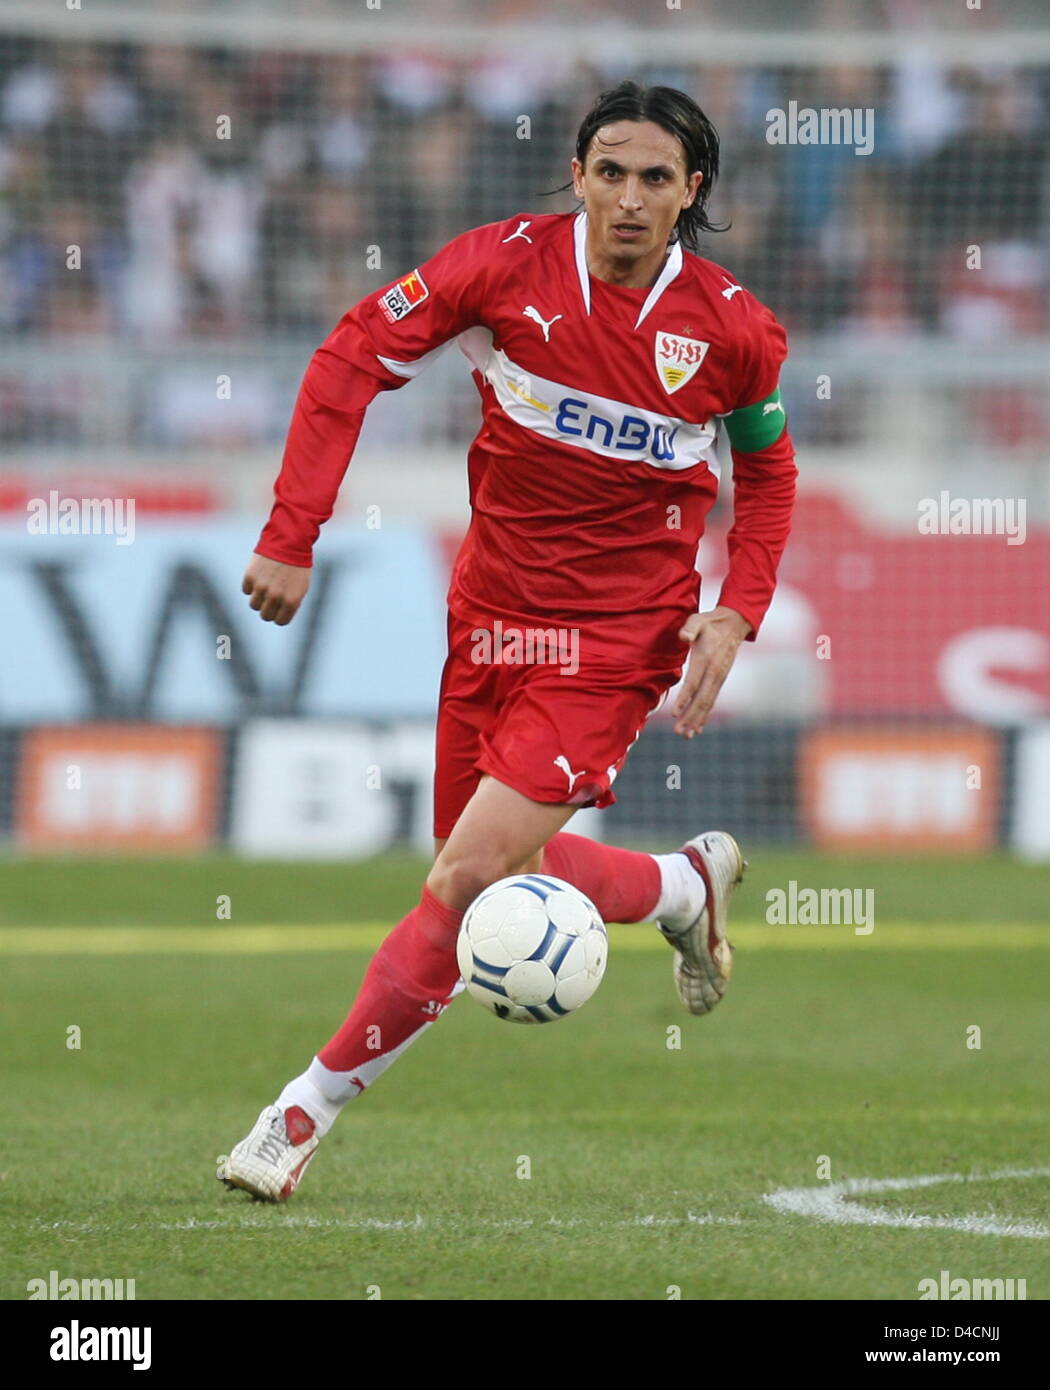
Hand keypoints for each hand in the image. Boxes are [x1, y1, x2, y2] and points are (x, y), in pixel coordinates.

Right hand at [242, 552, 310, 624]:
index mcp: (291, 600)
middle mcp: (275, 596)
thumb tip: (278, 616)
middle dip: (269, 609)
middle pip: (265, 616)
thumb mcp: (301, 587)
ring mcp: (261, 586)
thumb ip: (291, 604)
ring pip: (254, 605)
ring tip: (266, 586)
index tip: (280, 610)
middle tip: (272, 599)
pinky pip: (246, 590)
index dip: (280, 616)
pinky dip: (251, 586)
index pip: (280, 621)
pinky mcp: (250, 576)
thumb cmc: (297, 566)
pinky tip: (260, 576)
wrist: (289, 542)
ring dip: (259, 598)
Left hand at [671, 605, 751, 737]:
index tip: (674, 713)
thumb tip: (683, 637)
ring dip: (697, 720)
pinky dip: (704, 715)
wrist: (734, 624)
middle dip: (690, 717)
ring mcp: (719, 678)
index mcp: (706, 659)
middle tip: (678, 732)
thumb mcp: (698, 620)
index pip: (694, 682)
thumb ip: (690, 628)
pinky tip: (697, 728)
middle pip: (702, 699)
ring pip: (708, 703)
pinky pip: (712, 701)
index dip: (684, 698)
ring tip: (686, 735)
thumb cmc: (710, 622)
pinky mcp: (720, 681)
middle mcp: (715, 672)